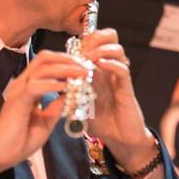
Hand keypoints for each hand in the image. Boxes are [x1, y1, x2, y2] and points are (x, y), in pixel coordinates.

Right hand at [0, 50, 87, 174]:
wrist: (1, 155)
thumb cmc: (20, 140)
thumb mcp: (46, 122)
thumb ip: (56, 107)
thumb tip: (70, 95)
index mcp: (28, 87)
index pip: (47, 64)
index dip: (67, 63)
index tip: (84, 69)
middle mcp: (22, 85)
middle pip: (45, 59)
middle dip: (68, 59)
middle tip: (85, 67)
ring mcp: (18, 91)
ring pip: (42, 68)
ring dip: (64, 68)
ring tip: (81, 73)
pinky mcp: (17, 102)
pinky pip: (35, 86)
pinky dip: (52, 84)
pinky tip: (66, 86)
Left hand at [82, 28, 155, 169]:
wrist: (120, 140)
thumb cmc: (101, 122)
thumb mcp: (80, 103)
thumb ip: (70, 91)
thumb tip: (51, 82)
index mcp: (99, 70)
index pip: (97, 42)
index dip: (86, 38)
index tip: (72, 47)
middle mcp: (111, 70)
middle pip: (110, 38)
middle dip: (95, 37)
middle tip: (83, 49)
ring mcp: (119, 79)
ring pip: (117, 50)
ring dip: (101, 49)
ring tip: (90, 57)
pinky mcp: (127, 90)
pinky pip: (123, 71)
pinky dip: (111, 64)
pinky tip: (100, 65)